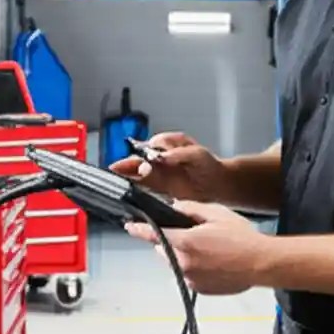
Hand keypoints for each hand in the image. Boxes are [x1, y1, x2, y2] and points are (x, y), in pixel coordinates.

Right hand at [107, 132, 230, 202]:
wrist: (217, 183)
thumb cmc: (209, 164)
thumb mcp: (196, 154)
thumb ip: (178, 154)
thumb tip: (162, 157)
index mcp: (167, 145)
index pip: (150, 146)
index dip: (144, 152)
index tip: (143, 160)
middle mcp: (159, 158)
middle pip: (138, 159)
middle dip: (128, 163)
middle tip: (119, 168)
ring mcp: (158, 173)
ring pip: (137, 172)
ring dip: (127, 174)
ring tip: (116, 175)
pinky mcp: (159, 187)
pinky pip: (143, 186)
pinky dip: (134, 187)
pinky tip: (126, 189)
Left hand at [125, 200, 269, 295]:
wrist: (260, 263)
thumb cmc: (242, 238)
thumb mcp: (216, 213)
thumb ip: (190, 208)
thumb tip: (175, 206)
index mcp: (185, 242)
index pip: (153, 234)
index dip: (138, 230)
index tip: (129, 227)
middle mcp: (184, 262)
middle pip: (164, 249)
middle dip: (171, 240)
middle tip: (193, 234)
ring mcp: (190, 278)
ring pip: (175, 262)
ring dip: (182, 254)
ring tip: (207, 249)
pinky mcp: (198, 289)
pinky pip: (187, 275)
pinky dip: (193, 268)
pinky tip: (212, 261)